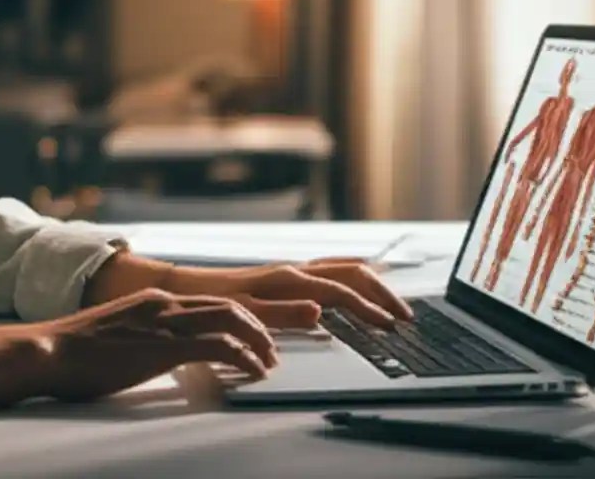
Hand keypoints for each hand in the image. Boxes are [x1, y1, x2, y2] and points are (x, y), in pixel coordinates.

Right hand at [37, 287, 277, 401]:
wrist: (48, 351)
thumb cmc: (72, 354)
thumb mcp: (115, 335)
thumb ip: (140, 337)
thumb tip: (152, 354)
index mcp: (152, 300)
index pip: (208, 301)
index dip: (237, 317)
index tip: (251, 336)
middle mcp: (164, 303)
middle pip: (228, 305)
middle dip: (257, 326)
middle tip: (270, 349)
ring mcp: (165, 322)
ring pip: (231, 319)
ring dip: (258, 340)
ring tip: (269, 361)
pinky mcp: (165, 346)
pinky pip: (220, 346)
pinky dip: (244, 358)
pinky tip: (253, 372)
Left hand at [163, 257, 413, 329]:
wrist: (187, 288)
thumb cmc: (213, 303)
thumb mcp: (245, 314)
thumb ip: (284, 314)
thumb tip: (321, 312)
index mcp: (290, 279)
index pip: (343, 292)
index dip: (370, 309)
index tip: (392, 327)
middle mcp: (296, 270)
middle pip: (353, 272)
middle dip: (383, 293)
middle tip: (407, 317)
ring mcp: (293, 271)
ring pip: (345, 267)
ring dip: (373, 284)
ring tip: (395, 304)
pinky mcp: (288, 276)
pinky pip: (332, 269)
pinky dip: (355, 276)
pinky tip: (361, 286)